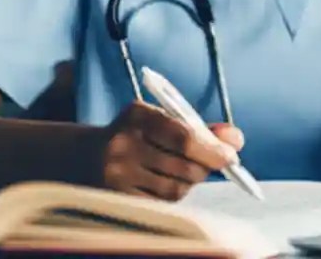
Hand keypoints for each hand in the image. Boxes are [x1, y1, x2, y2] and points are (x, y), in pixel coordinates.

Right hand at [93, 101, 244, 200]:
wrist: (85, 156)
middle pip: (184, 166)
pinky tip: (168, 182)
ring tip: (186, 171)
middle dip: (206, 167)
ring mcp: (118, 175)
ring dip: (190, 182)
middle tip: (215, 163)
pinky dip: (174, 194)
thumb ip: (198, 127)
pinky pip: (161, 203)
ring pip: (176, 188)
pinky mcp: (118, 198)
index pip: (183, 137)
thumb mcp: (160, 119)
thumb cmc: (135, 134)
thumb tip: (235, 139)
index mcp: (137, 116)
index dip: (212, 150)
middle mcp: (124, 145)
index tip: (231, 156)